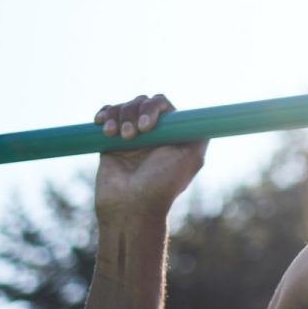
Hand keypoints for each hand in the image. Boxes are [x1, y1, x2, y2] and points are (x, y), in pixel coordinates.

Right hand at [94, 94, 206, 218]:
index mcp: (171, 134)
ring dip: (119, 116)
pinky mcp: (111, 141)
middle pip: (142, 102)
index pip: (162, 104)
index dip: (153, 108)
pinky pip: (107, 115)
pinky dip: (104, 114)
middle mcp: (153, 134)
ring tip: (117, 136)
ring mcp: (132, 136)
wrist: (130, 206)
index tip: (148, 126)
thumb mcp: (191, 158)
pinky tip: (101, 124)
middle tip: (133, 136)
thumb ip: (200, 135)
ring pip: (124, 107)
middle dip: (134, 112)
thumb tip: (207, 118)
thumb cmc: (162, 184)